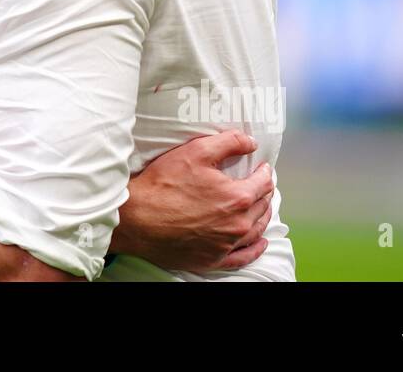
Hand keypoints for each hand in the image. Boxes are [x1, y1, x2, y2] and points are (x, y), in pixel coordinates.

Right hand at [112, 130, 274, 271]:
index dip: (265, 172)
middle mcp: (237, 224)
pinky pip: (243, 256)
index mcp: (237, 197)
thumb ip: (228, 142)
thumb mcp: (196, 151)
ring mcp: (225, 244)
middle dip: (264, 193)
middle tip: (261, 185)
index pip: (263, 183)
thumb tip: (251, 142)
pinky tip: (260, 242)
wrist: (138, 218)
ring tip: (263, 208)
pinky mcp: (212, 259)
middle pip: (262, 207)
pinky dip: (255, 249)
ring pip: (256, 230)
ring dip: (263, 217)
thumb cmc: (164, 184)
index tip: (262, 168)